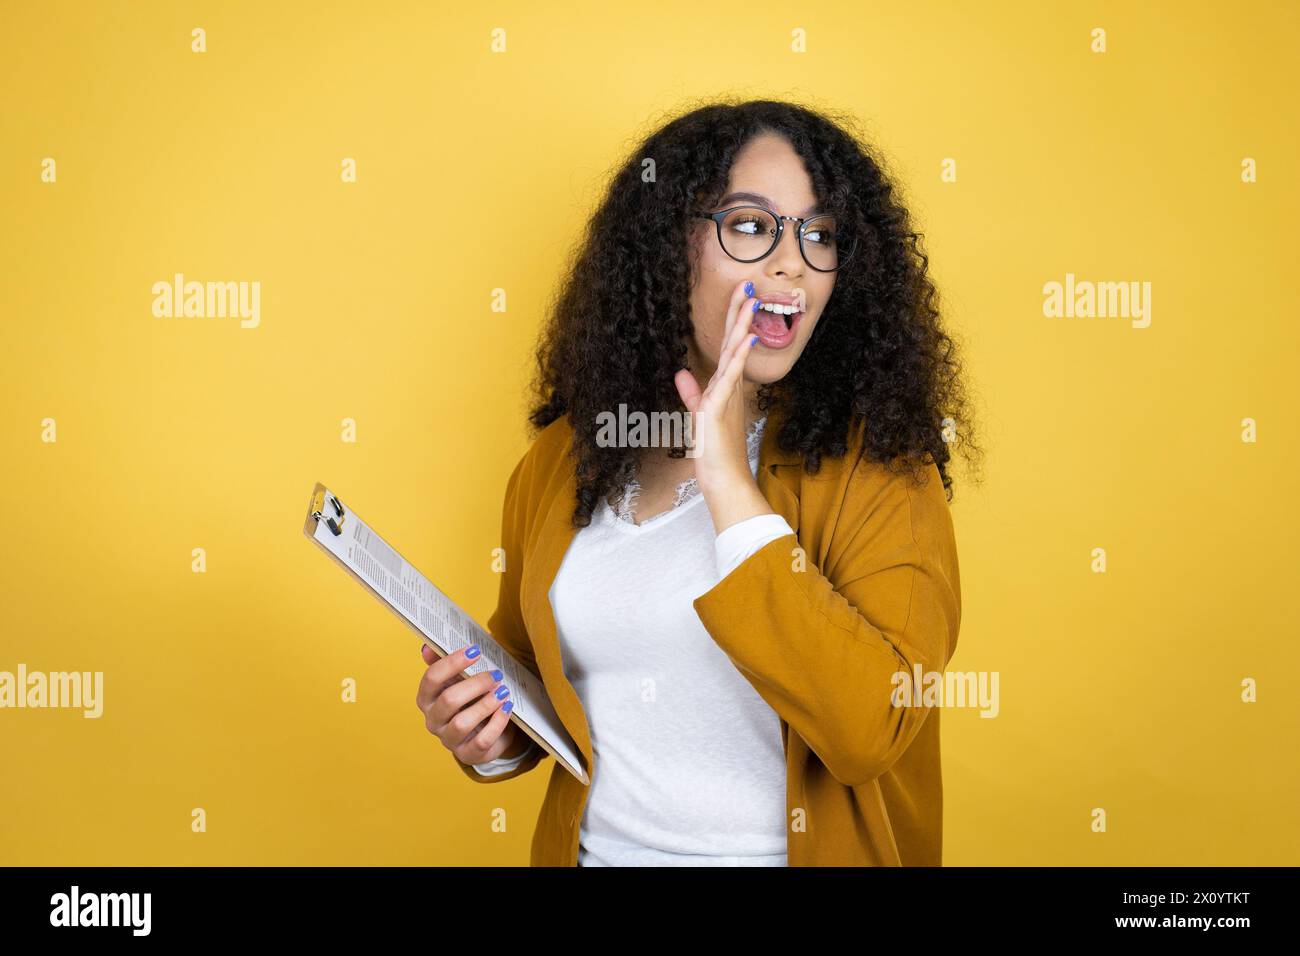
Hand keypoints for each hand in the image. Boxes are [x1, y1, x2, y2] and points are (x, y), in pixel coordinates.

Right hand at [416, 643, 528, 764]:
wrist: (487, 730)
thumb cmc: (471, 699)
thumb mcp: (460, 680)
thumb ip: (447, 664)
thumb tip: (427, 648)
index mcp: (427, 698)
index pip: (432, 678)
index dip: (453, 663)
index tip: (475, 652)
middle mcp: (433, 720)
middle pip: (449, 700)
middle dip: (476, 684)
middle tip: (496, 675)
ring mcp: (449, 739)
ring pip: (462, 723)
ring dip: (486, 705)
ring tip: (503, 692)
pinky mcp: (468, 754)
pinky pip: (482, 740)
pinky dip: (497, 723)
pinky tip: (507, 708)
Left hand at [673, 278, 760, 493]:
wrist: (722, 477)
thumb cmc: (714, 450)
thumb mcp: (699, 415)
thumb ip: (691, 393)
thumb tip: (681, 372)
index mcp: (725, 385)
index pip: (729, 345)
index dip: (734, 321)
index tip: (741, 297)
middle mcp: (730, 385)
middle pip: (735, 341)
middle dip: (741, 312)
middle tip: (749, 285)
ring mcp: (727, 394)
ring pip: (735, 352)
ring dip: (742, 325)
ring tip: (750, 300)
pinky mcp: (720, 406)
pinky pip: (731, 376)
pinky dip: (739, 356)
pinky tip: (746, 338)